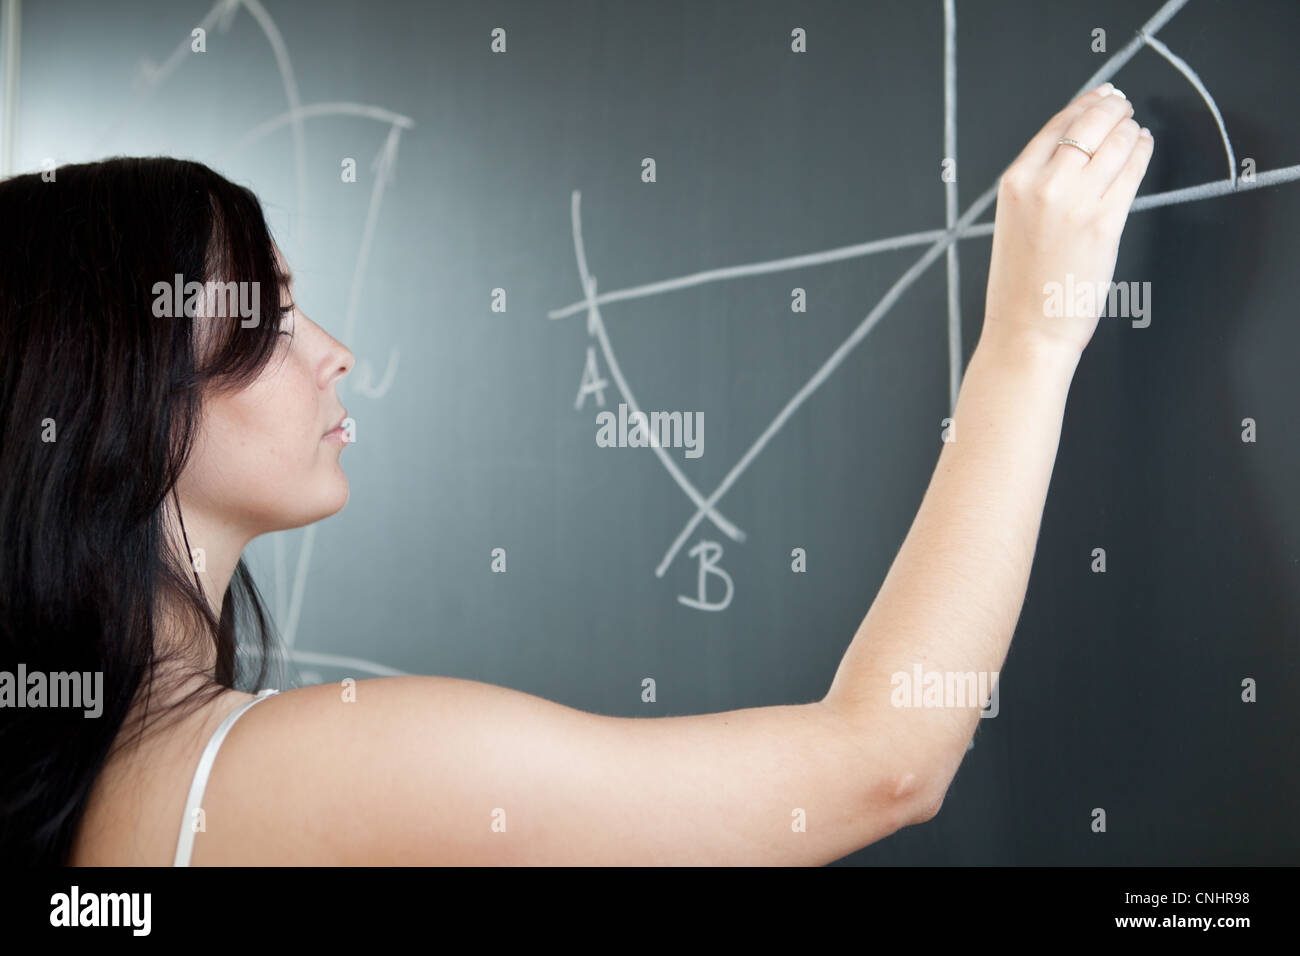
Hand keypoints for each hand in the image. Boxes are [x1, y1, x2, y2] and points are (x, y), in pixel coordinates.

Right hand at [981, 82, 1153, 359]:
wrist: (1027, 328)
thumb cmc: (1021, 283)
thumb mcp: (1015, 219)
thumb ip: (1040, 181)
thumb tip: (1079, 144)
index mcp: (1016, 183)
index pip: (1057, 125)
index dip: (1086, 103)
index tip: (1102, 97)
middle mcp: (1045, 185)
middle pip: (1091, 124)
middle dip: (1114, 109)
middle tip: (1124, 107)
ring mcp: (1077, 202)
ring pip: (1117, 142)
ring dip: (1131, 129)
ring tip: (1135, 130)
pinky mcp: (1106, 221)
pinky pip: (1133, 170)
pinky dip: (1142, 152)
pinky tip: (1143, 148)